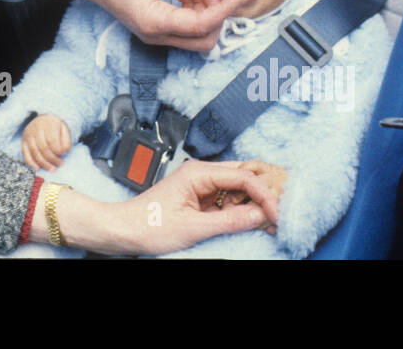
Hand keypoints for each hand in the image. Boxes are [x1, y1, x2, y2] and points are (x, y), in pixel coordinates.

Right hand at [22, 115, 71, 171]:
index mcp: (48, 124)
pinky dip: (30, 163)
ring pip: (34, 152)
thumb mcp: (64, 130)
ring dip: (43, 163)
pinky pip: (25, 154)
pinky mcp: (23, 141)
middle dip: (52, 159)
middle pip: (43, 147)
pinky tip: (38, 169)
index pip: (51, 140)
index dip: (58, 150)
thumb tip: (63, 152)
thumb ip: (66, 141)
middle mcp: (36, 128)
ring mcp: (28, 135)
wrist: (44, 119)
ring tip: (52, 169)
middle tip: (60, 164)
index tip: (64, 154)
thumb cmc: (56, 127)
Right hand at [25, 0, 251, 51]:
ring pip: (196, 34)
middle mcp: (155, 34)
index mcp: (154, 20)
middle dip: (217, 13)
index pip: (202, 24)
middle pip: (204, 38)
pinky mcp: (155, 28)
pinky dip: (194, 9)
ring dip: (205, 10)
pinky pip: (185, 27)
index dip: (226, 8)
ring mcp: (155, 34)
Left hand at [121, 160, 280, 254]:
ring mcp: (201, 184)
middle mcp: (201, 173)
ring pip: (238, 188)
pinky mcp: (200, 197)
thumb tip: (260, 215)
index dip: (264, 194)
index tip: (276, 214)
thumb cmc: (149, 225)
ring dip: (252, 204)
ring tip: (264, 223)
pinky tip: (248, 222)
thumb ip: (230, 221)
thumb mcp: (194, 228)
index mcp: (198, 173)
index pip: (243, 176)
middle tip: (275, 217)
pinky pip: (228, 199)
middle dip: (262, 196)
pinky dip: (240, 210)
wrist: (125, 230)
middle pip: (244, 177)